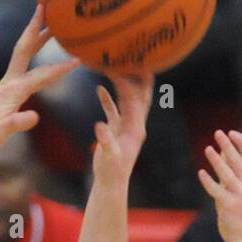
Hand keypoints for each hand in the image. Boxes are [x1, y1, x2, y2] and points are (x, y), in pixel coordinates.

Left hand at [0, 6, 79, 155]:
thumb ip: (16, 124)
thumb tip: (34, 117)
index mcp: (12, 91)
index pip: (41, 76)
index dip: (60, 69)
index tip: (79, 60)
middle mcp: (9, 82)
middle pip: (25, 49)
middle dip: (37, 28)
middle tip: (48, 7)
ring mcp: (6, 84)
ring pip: (24, 54)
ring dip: (37, 37)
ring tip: (52, 23)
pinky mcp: (5, 89)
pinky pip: (24, 64)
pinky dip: (33, 53)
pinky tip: (40, 54)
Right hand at [91, 73, 153, 188]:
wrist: (111, 182)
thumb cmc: (111, 171)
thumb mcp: (108, 157)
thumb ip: (105, 141)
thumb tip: (99, 125)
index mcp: (136, 128)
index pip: (134, 100)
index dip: (127, 84)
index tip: (117, 69)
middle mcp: (135, 124)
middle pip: (141, 95)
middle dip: (140, 78)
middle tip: (138, 59)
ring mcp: (126, 126)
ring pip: (127, 100)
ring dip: (123, 85)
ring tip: (116, 68)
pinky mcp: (116, 130)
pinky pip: (114, 109)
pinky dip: (108, 98)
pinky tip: (100, 88)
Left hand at [198, 129, 241, 241]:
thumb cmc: (238, 211)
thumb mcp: (237, 189)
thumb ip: (231, 171)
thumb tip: (222, 150)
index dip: (240, 142)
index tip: (230, 132)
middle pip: (238, 160)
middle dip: (228, 145)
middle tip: (218, 132)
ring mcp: (240, 195)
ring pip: (227, 173)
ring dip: (216, 160)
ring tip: (207, 148)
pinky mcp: (229, 205)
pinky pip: (216, 190)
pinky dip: (208, 181)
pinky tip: (201, 172)